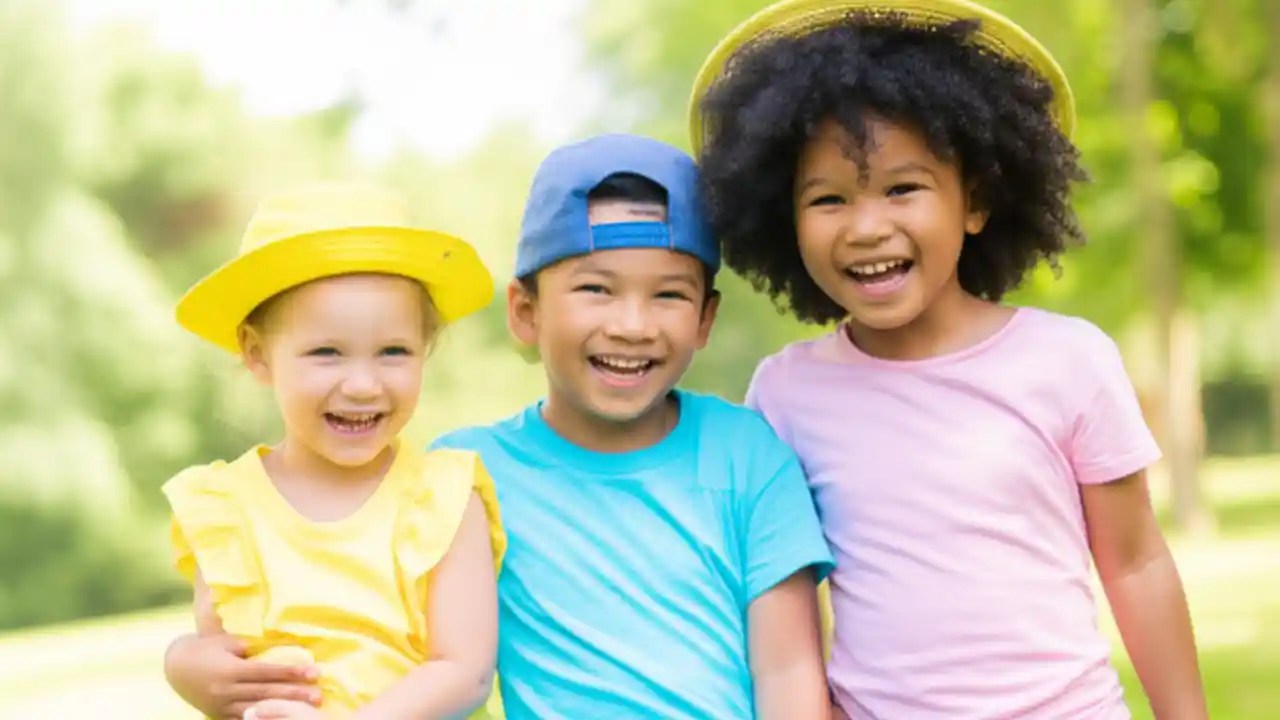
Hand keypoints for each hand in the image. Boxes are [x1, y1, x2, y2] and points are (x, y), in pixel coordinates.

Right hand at [164, 633, 320, 719]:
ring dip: (284, 709)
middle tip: (318, 695)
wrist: (176, 668)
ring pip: (259, 709)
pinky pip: (245, 719)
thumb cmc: (206, 648)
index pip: (266, 672)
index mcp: (229, 670)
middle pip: (267, 693)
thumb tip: (277, 646)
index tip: (313, 672)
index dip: (290, 672)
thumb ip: (250, 646)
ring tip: (307, 709)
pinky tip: (281, 718)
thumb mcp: (226, 642)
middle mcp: (226, 691)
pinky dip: (264, 718)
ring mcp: (223, 706)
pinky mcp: (220, 715)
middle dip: (294, 694)